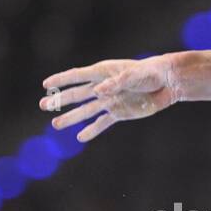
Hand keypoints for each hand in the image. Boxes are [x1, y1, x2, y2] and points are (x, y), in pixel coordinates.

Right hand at [39, 55, 183, 142]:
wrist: (166, 83)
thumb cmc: (150, 73)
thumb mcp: (134, 75)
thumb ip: (116, 83)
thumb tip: (97, 92)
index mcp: (103, 73)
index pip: (77, 76)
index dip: (61, 80)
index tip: (46, 85)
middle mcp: (103, 87)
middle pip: (77, 94)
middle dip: (60, 100)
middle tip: (43, 105)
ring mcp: (110, 101)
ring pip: (86, 110)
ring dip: (71, 117)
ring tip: (55, 124)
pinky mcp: (119, 112)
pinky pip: (102, 123)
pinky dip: (92, 130)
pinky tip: (80, 137)